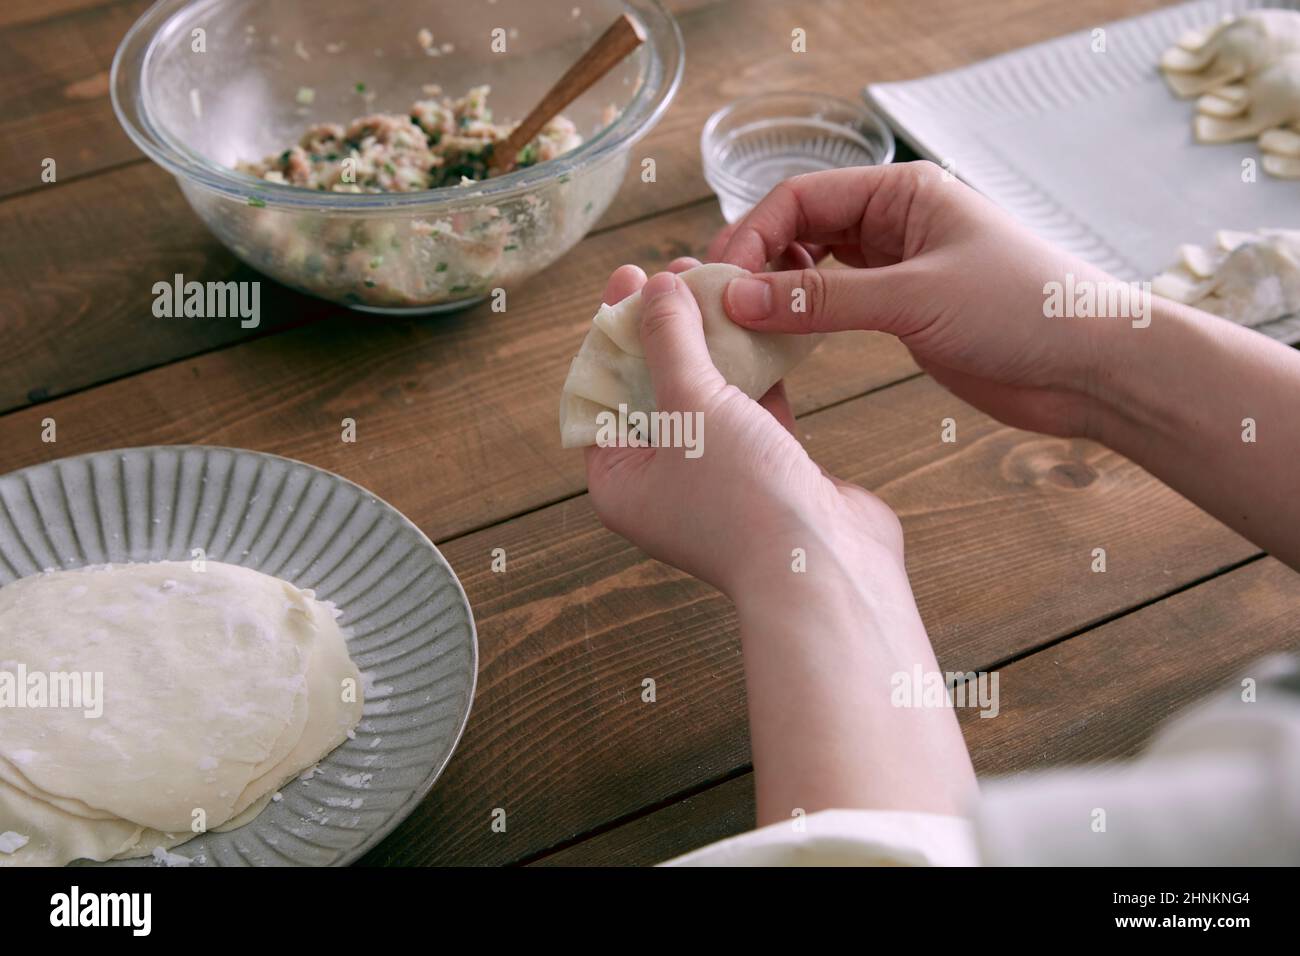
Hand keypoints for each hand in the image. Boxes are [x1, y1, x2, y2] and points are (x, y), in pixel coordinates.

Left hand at [583, 258, 902, 600]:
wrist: (826, 566)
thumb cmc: (743, 500)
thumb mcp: (691, 408)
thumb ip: (671, 343)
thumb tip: (656, 286)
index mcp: (620, 479)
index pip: (601, 391)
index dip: (613, 331)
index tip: (631, 275)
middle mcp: (663, 480)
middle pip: (653, 387)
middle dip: (666, 327)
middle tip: (678, 269)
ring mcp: (718, 476)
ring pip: (706, 394)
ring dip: (712, 341)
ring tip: (717, 281)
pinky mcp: (768, 468)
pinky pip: (753, 407)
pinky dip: (755, 367)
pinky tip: (760, 319)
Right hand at [712, 161, 1122, 439]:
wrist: (1091, 368)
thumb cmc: (1025, 309)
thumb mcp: (914, 299)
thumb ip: (822, 301)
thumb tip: (739, 298)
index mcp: (902, 192)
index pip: (801, 198)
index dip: (752, 236)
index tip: (721, 282)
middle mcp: (894, 222)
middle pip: (798, 229)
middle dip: (755, 263)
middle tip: (718, 306)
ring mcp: (895, 268)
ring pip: (810, 270)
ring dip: (773, 293)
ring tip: (740, 325)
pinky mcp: (900, 312)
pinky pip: (832, 306)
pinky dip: (800, 320)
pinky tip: (779, 340)